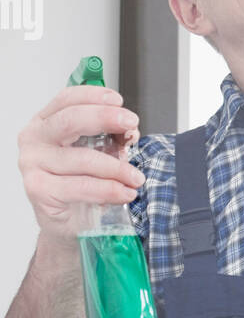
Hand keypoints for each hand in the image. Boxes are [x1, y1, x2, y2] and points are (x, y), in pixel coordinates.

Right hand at [17, 85, 142, 242]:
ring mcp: (32, 164)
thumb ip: (109, 138)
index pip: (67, 99)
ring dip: (117, 168)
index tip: (119, 102)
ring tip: (136, 178)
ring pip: (83, 158)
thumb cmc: (80, 181)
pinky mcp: (38, 190)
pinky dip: (109, 190)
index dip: (94, 96)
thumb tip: (129, 131)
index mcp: (45, 122)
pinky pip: (81, 186)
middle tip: (131, 125)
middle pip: (71, 120)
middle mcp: (34, 139)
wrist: (69, 221)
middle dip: (106, 119)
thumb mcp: (96, 152)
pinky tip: (124, 193)